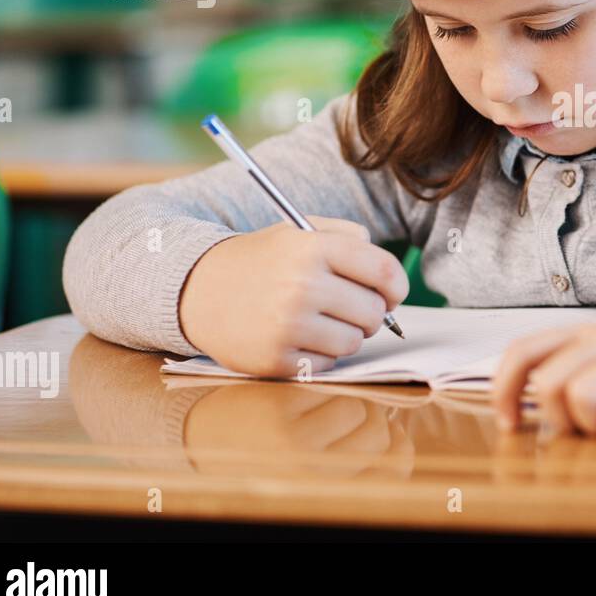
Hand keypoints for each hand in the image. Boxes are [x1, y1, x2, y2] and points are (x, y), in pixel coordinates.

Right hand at [178, 216, 408, 377]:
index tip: (391, 294)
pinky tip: (298, 337)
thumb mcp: (300, 230)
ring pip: (354, 342)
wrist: (198, 288)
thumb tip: (389, 278)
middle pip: (373, 312)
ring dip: (345, 335)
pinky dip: (321, 355)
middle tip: (348, 307)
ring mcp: (287, 325)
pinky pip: (328, 364)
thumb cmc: (262, 260)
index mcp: (313, 248)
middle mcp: (302, 286)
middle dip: (369, 313)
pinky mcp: (275, 360)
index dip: (397, 287)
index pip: (384, 272)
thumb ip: (348, 237)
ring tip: (320, 321)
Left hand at [490, 312, 595, 439]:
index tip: (511, 425)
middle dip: (555, 421)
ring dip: (591, 429)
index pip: (525, 350)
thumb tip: (533, 412)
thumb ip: (583, 370)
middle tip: (584, 436)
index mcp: (593, 333)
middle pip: (548, 383)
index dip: (504, 389)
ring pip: (581, 396)